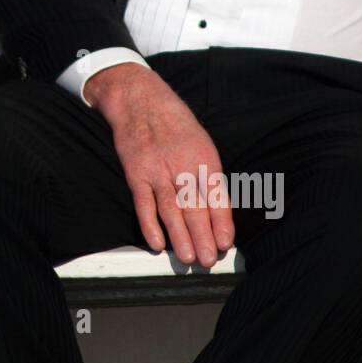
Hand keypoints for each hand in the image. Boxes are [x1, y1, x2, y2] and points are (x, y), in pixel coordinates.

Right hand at [84, 62, 234, 267]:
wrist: (141, 101)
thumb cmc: (176, 125)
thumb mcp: (202, 144)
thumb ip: (208, 176)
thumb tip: (218, 212)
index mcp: (204, 158)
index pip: (216, 196)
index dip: (221, 221)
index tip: (225, 243)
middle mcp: (182, 166)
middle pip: (194, 207)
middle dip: (203, 236)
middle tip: (208, 260)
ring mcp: (157, 171)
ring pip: (171, 209)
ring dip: (180, 236)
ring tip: (188, 258)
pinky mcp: (136, 174)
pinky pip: (143, 204)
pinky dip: (149, 225)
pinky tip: (157, 243)